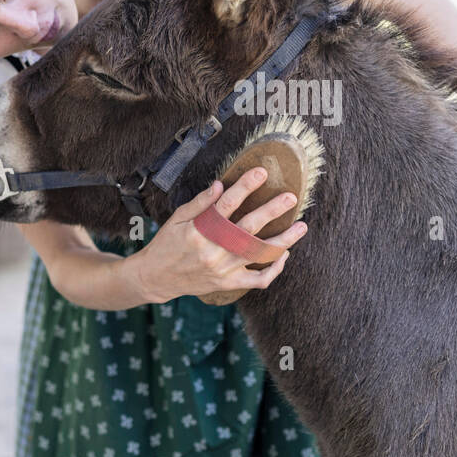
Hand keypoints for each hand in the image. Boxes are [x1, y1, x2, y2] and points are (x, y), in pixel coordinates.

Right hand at [127, 167, 308, 302]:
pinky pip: (258, 280)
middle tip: (291, 197)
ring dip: (283, 240)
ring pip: (259, 254)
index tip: (261, 172)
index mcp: (199, 231)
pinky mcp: (228, 284)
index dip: (245, 186)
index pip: (227, 205)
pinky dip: (274, 269)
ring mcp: (223, 270)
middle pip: (248, 228)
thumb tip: (221, 185)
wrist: (156, 278)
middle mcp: (213, 251)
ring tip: (301, 227)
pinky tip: (283, 255)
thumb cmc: (166, 244)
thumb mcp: (177, 218)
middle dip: (272, 210)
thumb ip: (199, 203)